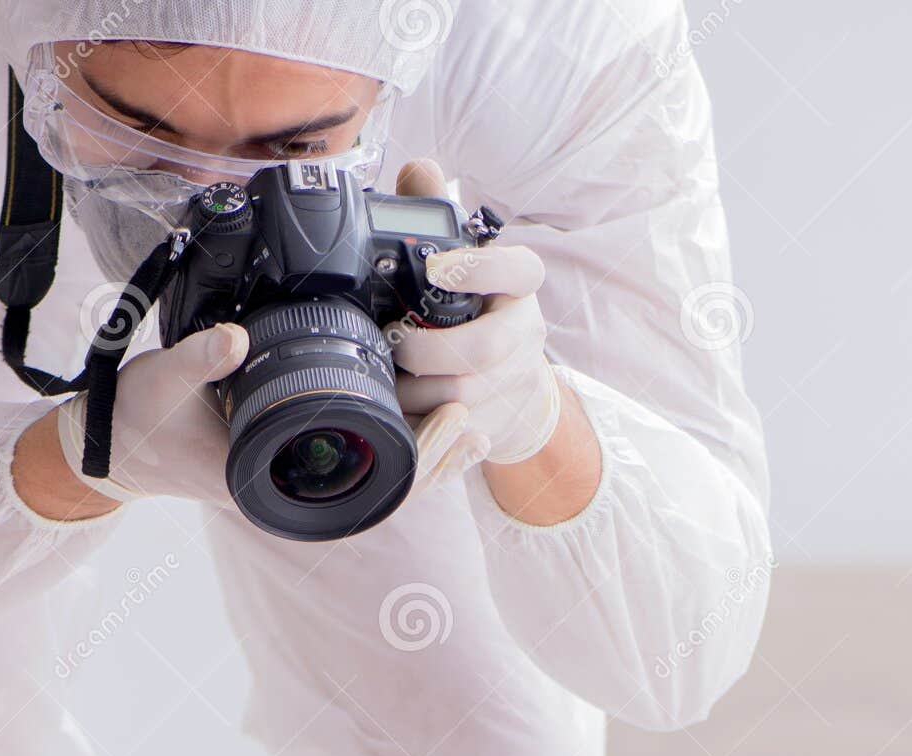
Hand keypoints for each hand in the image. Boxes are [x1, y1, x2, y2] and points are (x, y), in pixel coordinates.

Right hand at [57, 319, 480, 509]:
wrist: (116, 448)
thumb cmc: (138, 425)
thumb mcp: (162, 386)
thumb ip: (197, 360)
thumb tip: (236, 338)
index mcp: (273, 485)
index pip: (364, 489)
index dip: (420, 460)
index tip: (455, 418)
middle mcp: (293, 488)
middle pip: (389, 486)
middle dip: (441, 454)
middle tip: (481, 410)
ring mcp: (298, 475)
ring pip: (381, 475)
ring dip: (429, 449)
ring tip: (474, 410)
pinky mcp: (296, 455)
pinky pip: (359, 455)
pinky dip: (399, 439)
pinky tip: (430, 409)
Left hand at [388, 160, 562, 466]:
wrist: (517, 395)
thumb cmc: (479, 318)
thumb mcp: (468, 268)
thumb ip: (440, 216)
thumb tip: (418, 170)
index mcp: (518, 291)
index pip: (517, 269)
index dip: (479, 268)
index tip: (437, 266)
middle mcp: (522, 336)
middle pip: (482, 347)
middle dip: (428, 348)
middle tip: (394, 341)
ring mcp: (510, 385)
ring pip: (461, 394)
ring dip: (414, 390)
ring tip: (388, 379)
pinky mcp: (494, 426)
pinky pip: (451, 429)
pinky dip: (419, 423)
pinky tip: (400, 412)